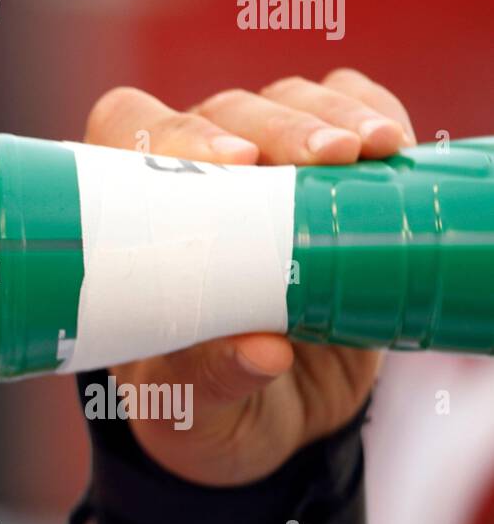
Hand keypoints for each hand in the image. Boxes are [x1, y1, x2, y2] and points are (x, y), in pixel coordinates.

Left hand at [82, 68, 416, 484]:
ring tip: (371, 150)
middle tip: (324, 157)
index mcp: (135, 216)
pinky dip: (372, 112)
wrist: (269, 418)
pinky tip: (393, 143)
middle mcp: (195, 177)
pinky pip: (346, 113)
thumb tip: (264, 352)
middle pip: (224, 113)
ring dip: (329, 119)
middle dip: (276, 128)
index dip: (172, 133)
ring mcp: (266, 170)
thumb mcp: (190, 404)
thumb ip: (211, 375)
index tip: (228, 166)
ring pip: (287, 105)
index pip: (130, 130)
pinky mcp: (330, 180)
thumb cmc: (200, 403)